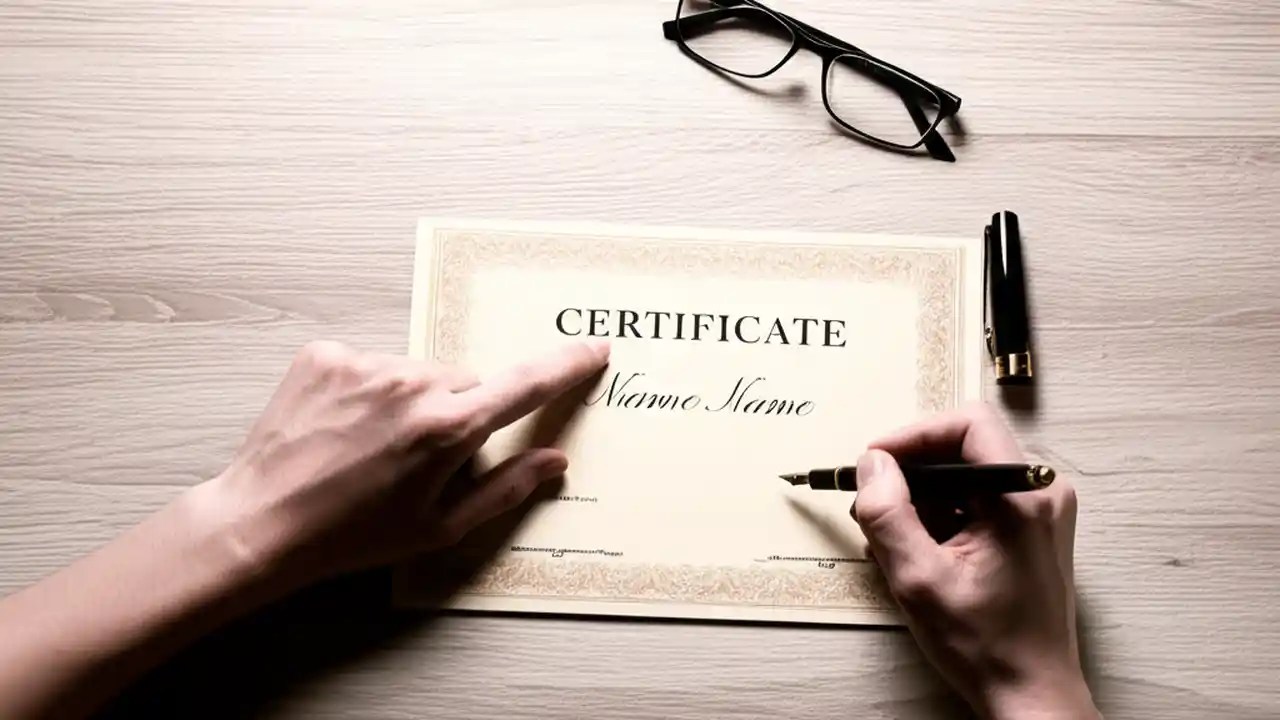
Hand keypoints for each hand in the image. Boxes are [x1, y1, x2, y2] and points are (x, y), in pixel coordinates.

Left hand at [199, 339, 609, 590]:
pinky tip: (343, 428)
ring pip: (417, 372)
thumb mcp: (440, 528)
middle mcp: (412, 385)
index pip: (526, 385)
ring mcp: (365, 364)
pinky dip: (368, 390)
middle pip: (465, 382)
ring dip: (411, 401)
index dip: (566, 366)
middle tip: (422, 458)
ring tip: (372, 447)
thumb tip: (555, 462)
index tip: (593, 349)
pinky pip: (372, 364)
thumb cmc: (353, 536)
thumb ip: (507, 489)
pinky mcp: (327, 355)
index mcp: (448, 429)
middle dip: (459, 412)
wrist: (262, 523)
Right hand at [851, 404, 1097, 719]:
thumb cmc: (988, 646)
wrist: (1031, 693)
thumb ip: (889, 515)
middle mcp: (1041, 493)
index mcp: (1024, 498)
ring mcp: (1039, 512)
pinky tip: (915, 550)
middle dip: (911, 471)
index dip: (914, 434)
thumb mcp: (919, 580)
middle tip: (871, 502)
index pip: (968, 423)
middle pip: (964, 446)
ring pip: (966, 474)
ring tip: (889, 538)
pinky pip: (977, 499)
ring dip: (921, 497)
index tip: (876, 462)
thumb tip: (872, 465)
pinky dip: (941, 515)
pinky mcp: (1030, 529)